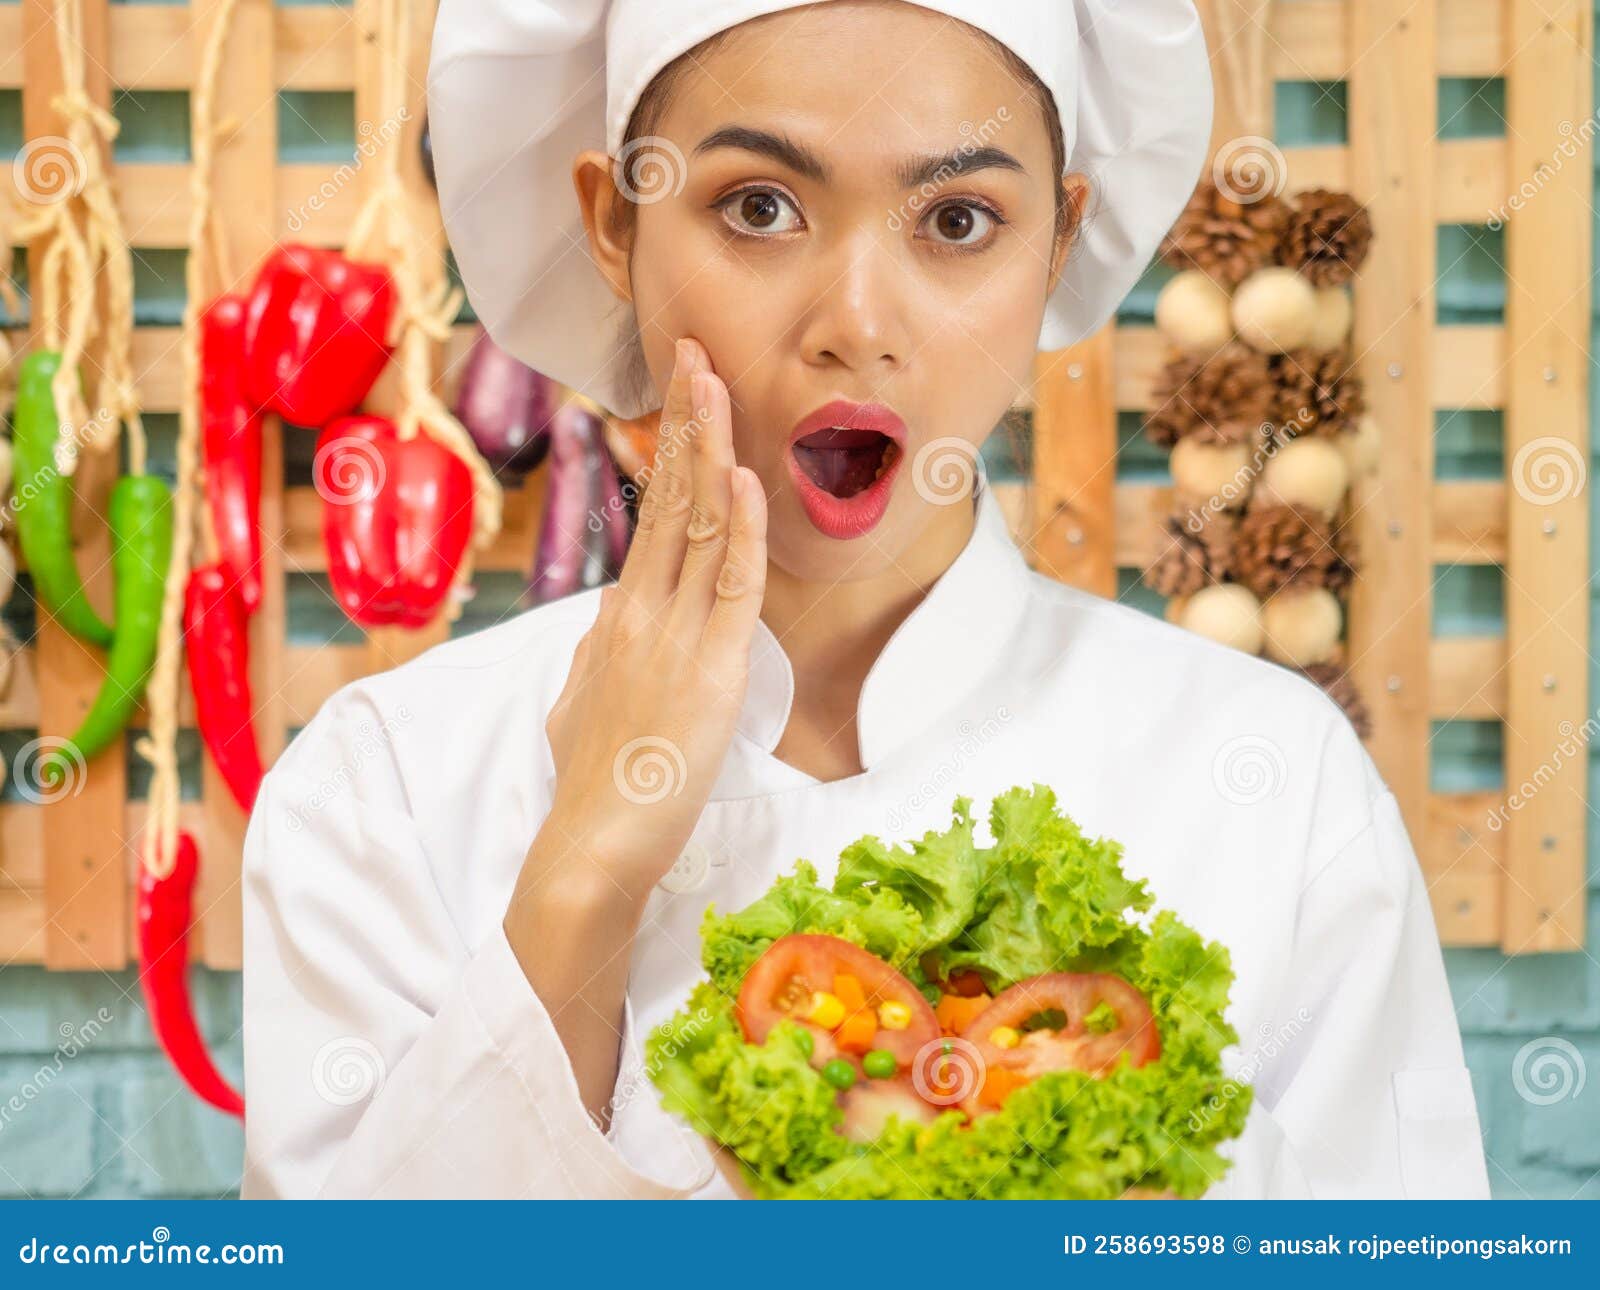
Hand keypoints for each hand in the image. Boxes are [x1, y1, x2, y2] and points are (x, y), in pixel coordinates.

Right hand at [531, 336, 767, 907]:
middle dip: (683, 420)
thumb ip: (600, 658)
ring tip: (712, 380)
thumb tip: (606, 634)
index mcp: (619, 618)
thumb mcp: (586, 705)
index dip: (670, 453)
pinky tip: (742, 478)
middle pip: (667, 498)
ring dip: (708, 447)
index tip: (680, 401)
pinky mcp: (709, 670)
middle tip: (690, 350)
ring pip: (693, 524)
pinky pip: (728, 586)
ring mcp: (670, 635)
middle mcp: (639, 612)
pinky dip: (738, 528)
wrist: (590, 846)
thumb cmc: (594, 787)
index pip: (651, 518)